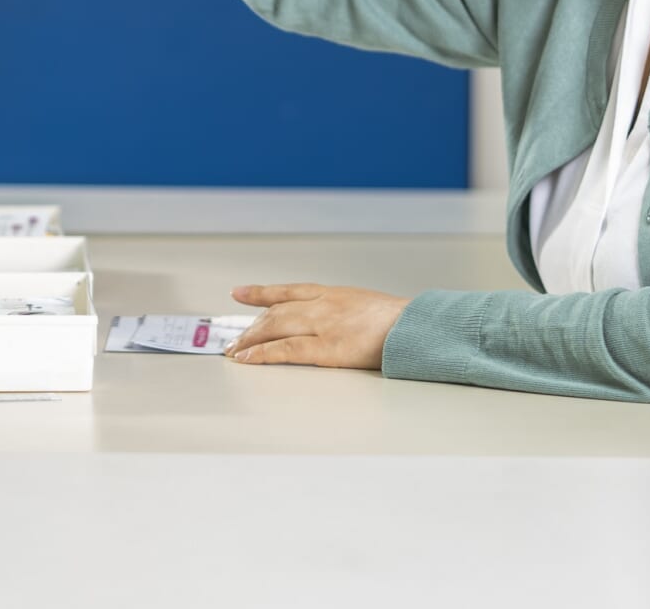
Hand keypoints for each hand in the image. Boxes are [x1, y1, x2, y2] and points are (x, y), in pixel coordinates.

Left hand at [224, 283, 410, 369]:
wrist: (415, 326)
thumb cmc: (398, 321)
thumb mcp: (367, 305)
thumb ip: (345, 312)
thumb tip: (336, 324)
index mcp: (333, 293)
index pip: (289, 290)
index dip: (261, 292)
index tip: (239, 292)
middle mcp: (322, 305)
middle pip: (276, 312)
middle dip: (252, 326)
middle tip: (234, 339)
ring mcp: (323, 324)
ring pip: (275, 327)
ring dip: (251, 340)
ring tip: (235, 351)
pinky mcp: (326, 348)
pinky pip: (286, 350)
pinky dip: (263, 353)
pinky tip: (248, 358)